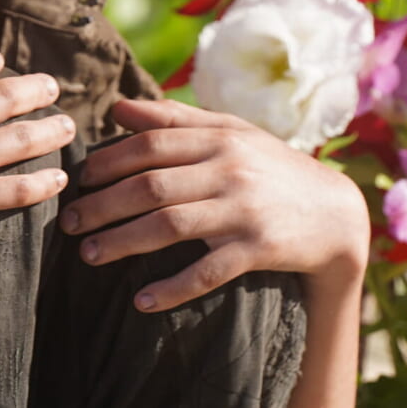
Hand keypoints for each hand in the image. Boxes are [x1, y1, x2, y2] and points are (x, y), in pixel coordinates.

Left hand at [58, 97, 368, 312]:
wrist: (337, 214)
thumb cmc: (271, 168)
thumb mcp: (231, 133)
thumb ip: (174, 120)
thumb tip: (116, 107)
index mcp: (219, 138)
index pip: (149, 144)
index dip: (107, 161)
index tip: (78, 180)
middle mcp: (229, 169)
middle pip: (150, 186)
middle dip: (102, 205)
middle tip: (69, 224)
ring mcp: (244, 210)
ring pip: (170, 226)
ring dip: (123, 242)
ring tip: (88, 256)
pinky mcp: (259, 249)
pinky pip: (209, 271)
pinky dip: (173, 287)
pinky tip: (142, 300)